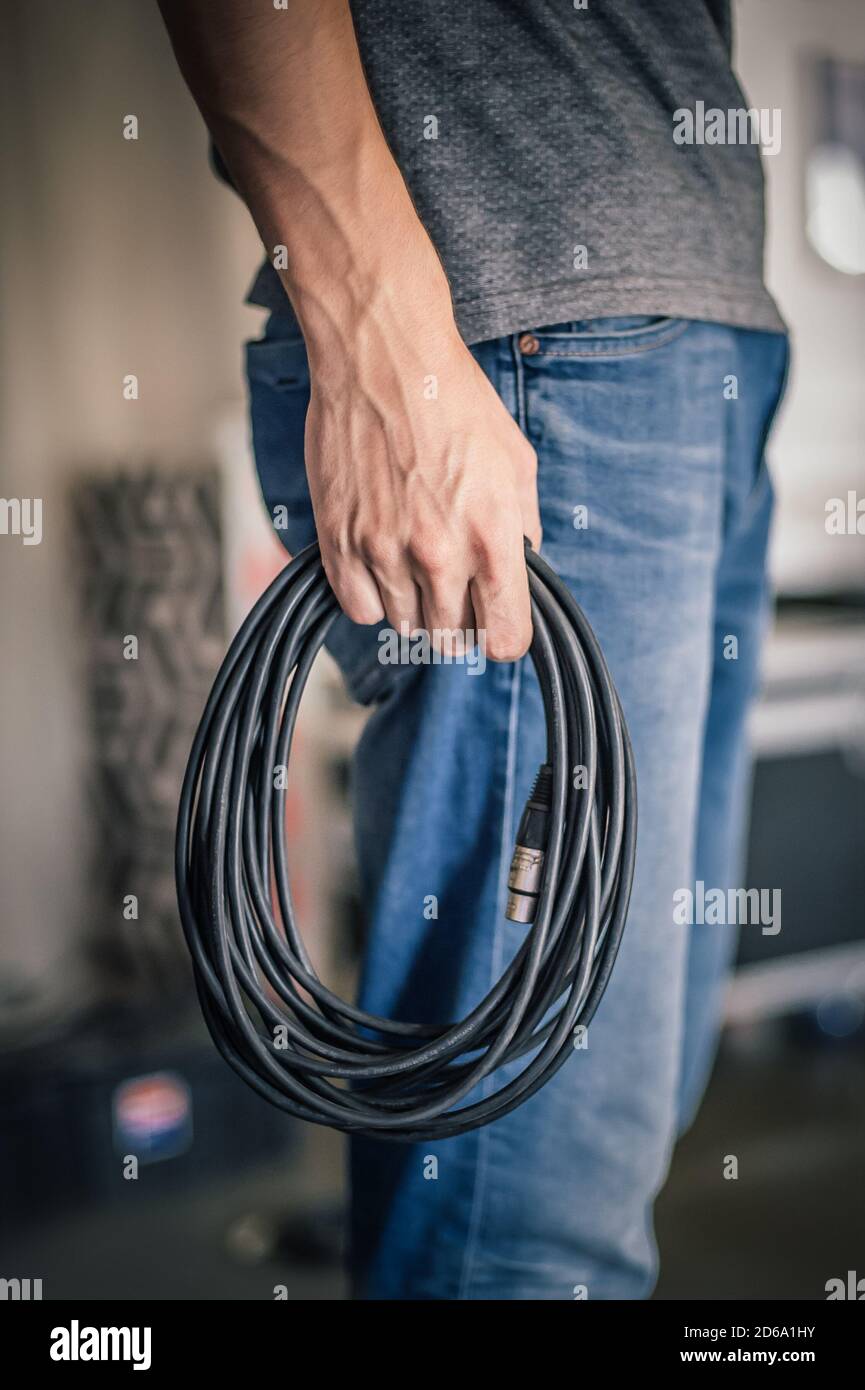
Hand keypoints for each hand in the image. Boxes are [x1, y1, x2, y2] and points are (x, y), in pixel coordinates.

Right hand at [303, 305, 541, 661]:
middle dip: (458, 620)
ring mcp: (384, 550)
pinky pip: (358, 608)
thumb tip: (521, 568)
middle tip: (452, 583)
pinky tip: (380, 562)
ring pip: (405, 626)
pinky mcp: (339, 540)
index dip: (503, 634)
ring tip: (414, 560)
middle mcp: (438, 553)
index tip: (495, 620)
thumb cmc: (452, 399)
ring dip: (414, 605)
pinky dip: (371, 596)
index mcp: (492, 536)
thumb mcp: (517, 460)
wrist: (382, 356)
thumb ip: (523, 527)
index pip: (505, 637)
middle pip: (451, 640)